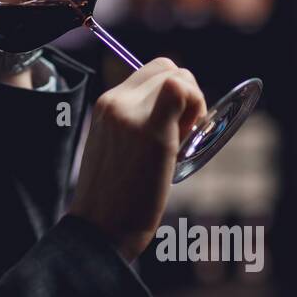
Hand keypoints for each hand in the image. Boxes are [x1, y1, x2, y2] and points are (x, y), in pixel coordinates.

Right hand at [66, 57, 206, 261]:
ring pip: (179, 76)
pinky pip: (183, 91)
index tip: (174, 125)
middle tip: (183, 134)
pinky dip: (196, 107)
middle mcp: (114, 101)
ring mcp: (131, 113)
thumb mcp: (116, 148)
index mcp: (105, 105)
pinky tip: (188, 139)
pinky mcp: (151, 131)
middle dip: (186, 95)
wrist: (100, 228)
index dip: (171, 92)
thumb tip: (175, 112)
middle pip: (167, 68)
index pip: (150, 73)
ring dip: (193, 103)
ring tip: (181, 142)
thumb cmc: (114, 198)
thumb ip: (136, 124)